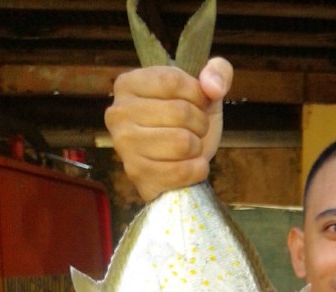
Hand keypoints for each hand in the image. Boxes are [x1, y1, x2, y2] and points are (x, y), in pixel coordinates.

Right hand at [104, 57, 233, 201]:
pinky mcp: (138, 176)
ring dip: (198, 148)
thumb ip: (218, 72)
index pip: (172, 80)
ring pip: (182, 143)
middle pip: (180, 112)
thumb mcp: (205, 92)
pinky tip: (189, 166)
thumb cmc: (189, 123)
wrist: (181, 165)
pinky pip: (182, 172)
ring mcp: (124, 147)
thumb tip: (212, 86)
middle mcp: (118, 113)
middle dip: (200, 124)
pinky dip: (197, 170)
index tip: (199, 103)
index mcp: (128, 84)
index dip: (198, 94)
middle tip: (195, 130)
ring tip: (190, 147)